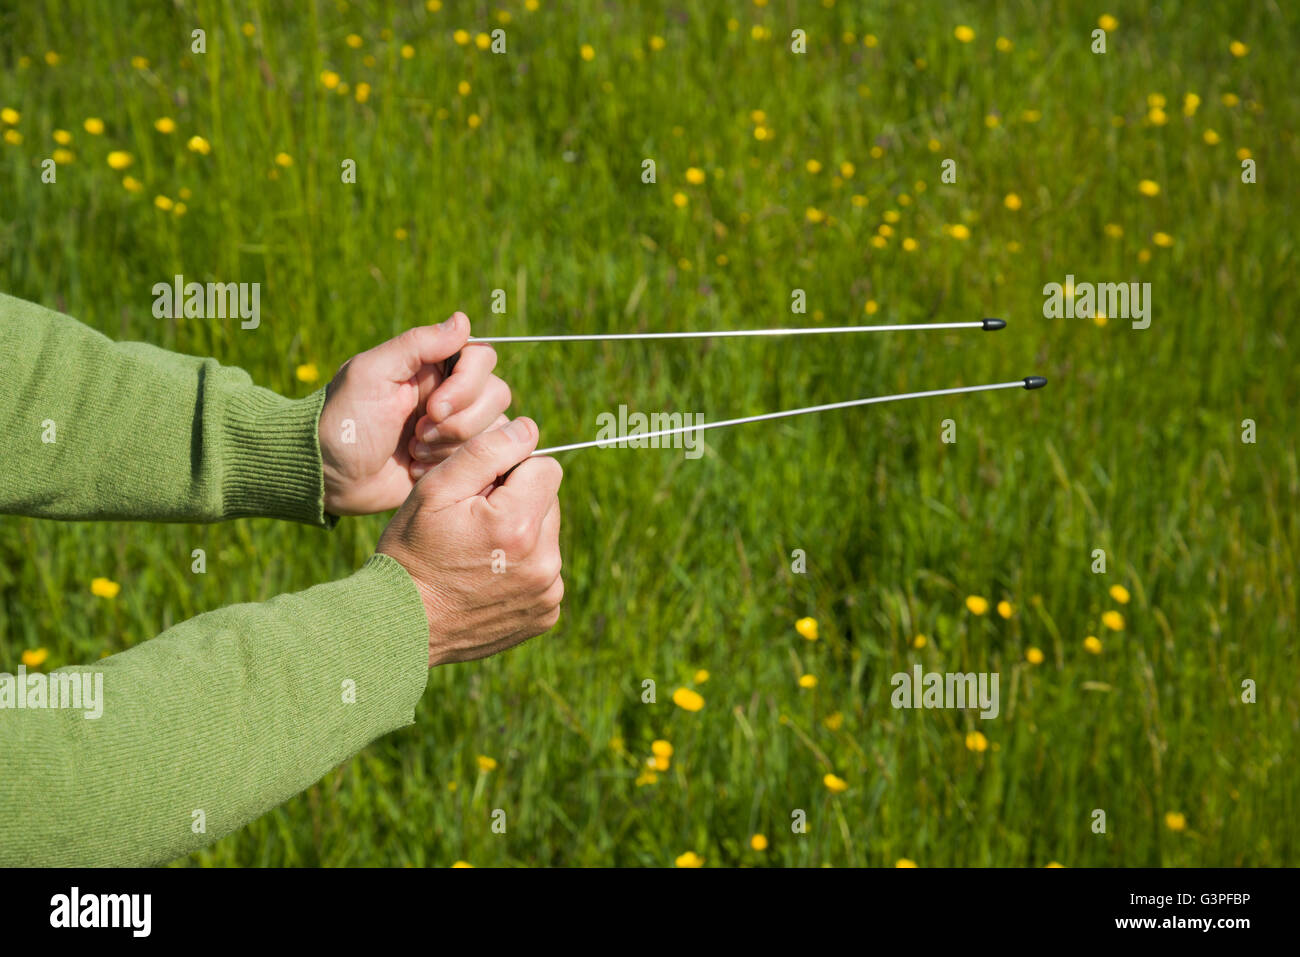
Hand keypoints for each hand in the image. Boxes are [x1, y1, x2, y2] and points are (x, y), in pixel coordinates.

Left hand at [318, 313, 511, 515]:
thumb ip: (417, 344)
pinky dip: (450, 465)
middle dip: (459, 421)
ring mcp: (458, 427)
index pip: (482, 357)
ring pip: (494, 428)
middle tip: (417, 434)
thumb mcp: (370, 374)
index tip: (433, 408)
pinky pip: (484, 458)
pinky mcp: (457, 458)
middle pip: (496, 394)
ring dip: (452, 445)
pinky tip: (418, 468)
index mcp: (433, 364)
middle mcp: (452, 392)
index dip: (467, 384)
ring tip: (414, 452)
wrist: (331, 476)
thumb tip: (462, 319)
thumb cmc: (344, 420)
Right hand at [376, 417, 563, 666]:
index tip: (481, 490)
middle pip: (549, 502)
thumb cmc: (412, 551)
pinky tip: (487, 578)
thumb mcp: (435, 490)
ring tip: (478, 553)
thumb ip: (486, 451)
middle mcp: (544, 561)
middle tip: (474, 523)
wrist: (401, 625)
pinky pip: (545, 572)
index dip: (513, 470)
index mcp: (518, 524)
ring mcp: (548, 592)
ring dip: (522, 535)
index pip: (546, 467)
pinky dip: (523, 569)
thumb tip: (528, 429)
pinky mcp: (546, 614)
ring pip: (548, 537)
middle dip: (519, 502)